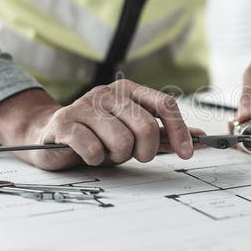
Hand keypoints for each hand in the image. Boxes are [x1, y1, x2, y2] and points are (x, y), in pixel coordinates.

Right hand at [0, 82, 197, 170]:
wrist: (50, 135)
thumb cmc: (98, 134)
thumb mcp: (134, 132)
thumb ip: (164, 134)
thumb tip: (200, 136)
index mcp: (129, 91)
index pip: (165, 104)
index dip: (179, 131)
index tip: (187, 153)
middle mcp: (108, 93)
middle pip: (145, 126)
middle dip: (144, 151)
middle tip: (132, 156)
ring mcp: (85, 106)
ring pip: (120, 140)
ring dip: (117, 156)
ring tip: (106, 153)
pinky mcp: (64, 123)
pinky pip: (92, 149)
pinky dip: (95, 159)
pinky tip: (88, 155)